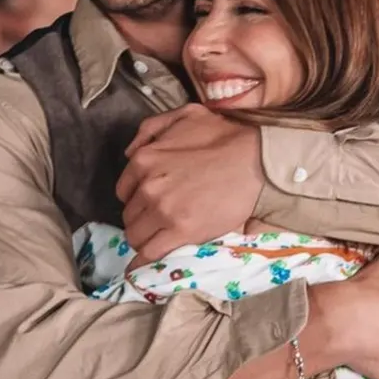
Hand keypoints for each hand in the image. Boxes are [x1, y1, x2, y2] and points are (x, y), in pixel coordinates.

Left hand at [117, 104, 262, 264]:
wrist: (255, 160)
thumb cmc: (224, 136)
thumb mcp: (184, 115)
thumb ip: (151, 129)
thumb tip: (130, 153)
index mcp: (144, 160)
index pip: (124, 192)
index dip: (137, 199)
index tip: (150, 204)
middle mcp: (148, 186)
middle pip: (129, 215)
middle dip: (142, 219)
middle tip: (160, 221)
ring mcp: (163, 210)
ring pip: (136, 236)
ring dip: (145, 238)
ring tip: (160, 239)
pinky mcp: (181, 231)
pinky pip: (150, 253)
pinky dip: (147, 260)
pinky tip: (149, 263)